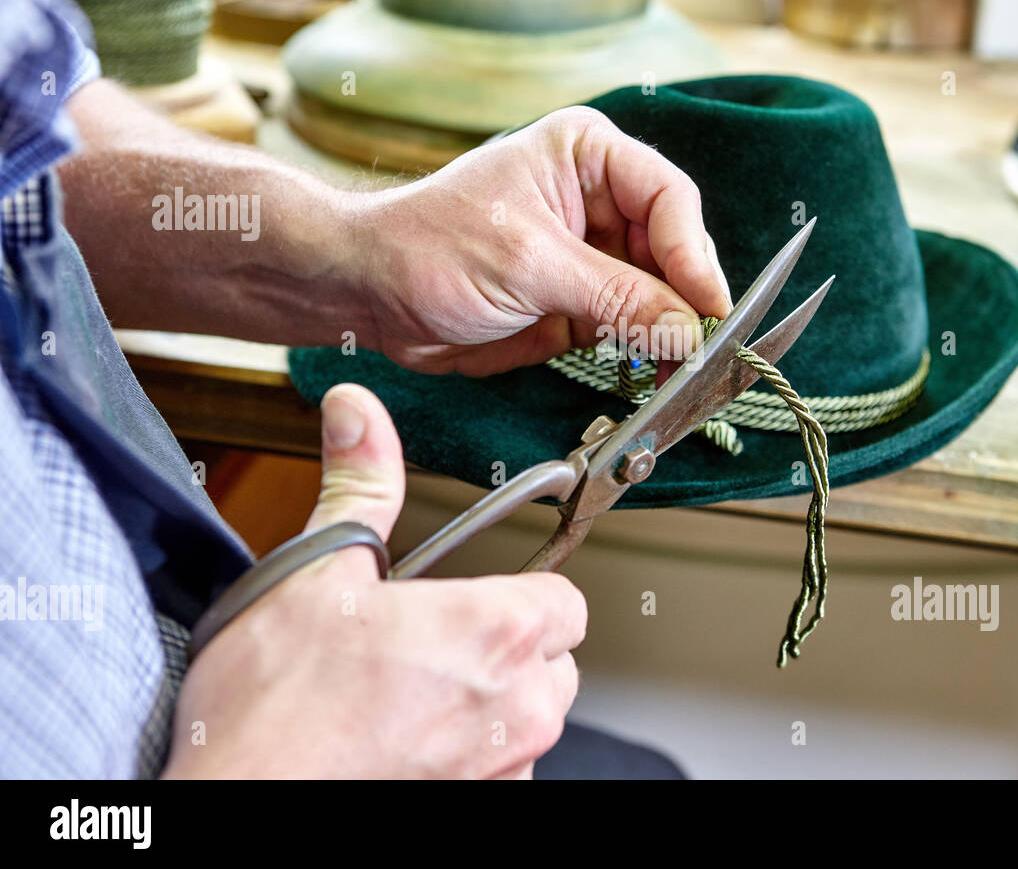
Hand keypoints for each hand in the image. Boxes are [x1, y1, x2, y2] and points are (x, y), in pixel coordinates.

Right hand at [163, 384, 585, 778]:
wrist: (249, 804)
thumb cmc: (276, 709)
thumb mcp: (314, 571)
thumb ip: (359, 485)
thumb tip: (358, 415)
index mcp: (498, 631)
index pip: (564, 600)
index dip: (521, 593)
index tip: (474, 596)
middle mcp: (520, 705)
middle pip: (552, 662)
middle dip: (504, 649)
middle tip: (429, 645)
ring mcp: (505, 767)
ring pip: (527, 720)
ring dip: (486, 706)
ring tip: (407, 697)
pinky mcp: (483, 807)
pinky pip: (499, 770)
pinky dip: (466, 756)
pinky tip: (401, 743)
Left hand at [351, 106, 732, 377]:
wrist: (369, 295)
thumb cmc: (426, 248)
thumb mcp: (527, 264)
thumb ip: (613, 296)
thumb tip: (686, 328)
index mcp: (586, 155)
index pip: (668, 196)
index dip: (692, 251)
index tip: (707, 304)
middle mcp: (597, 200)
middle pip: (673, 247)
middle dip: (686, 297)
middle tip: (699, 347)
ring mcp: (592, 255)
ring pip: (660, 293)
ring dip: (671, 332)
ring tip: (680, 368)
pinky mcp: (580, 303)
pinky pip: (631, 328)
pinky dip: (646, 353)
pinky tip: (653, 373)